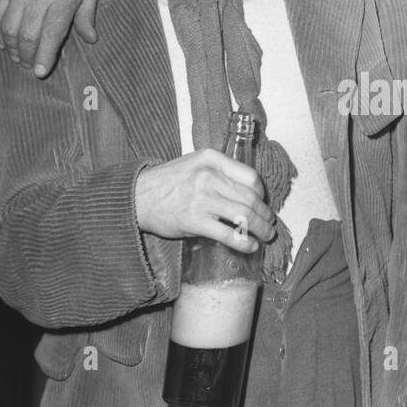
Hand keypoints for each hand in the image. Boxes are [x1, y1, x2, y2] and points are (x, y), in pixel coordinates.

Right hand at [0, 0, 99, 76]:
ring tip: (17, 57)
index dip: (44, 56)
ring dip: (11, 48)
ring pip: (9, 28)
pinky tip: (4, 42)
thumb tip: (91, 39)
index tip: (40, 71)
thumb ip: (87, 15)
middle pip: (27, 35)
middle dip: (26, 56)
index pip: (52, 34)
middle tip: (29, 66)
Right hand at [134, 148, 275, 248]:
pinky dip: (244, 242)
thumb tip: (248, 191)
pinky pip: (229, 234)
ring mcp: (201, 199)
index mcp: (211, 159)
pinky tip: (250, 246)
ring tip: (265, 236)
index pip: (250, 177)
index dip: (261, 193)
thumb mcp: (194, 164)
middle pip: (250, 199)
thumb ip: (219, 171)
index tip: (262, 202)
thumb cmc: (167, 181)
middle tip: (269, 224)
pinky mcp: (194, 221)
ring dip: (260, 229)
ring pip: (244, 216)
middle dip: (265, 215)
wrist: (136, 196)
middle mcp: (208, 177)